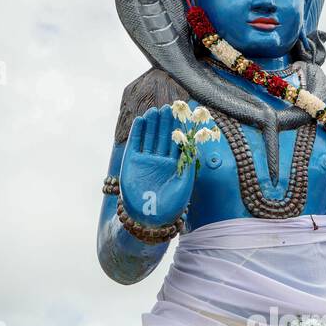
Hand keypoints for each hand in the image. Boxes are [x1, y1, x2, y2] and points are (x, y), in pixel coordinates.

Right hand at [119, 105, 195, 227]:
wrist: (149, 217)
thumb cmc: (171, 205)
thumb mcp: (185, 182)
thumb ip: (188, 162)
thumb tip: (194, 143)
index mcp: (174, 164)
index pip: (176, 141)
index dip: (177, 128)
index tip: (180, 115)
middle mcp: (160, 161)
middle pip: (162, 136)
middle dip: (165, 123)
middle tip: (167, 108)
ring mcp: (145, 160)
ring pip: (149, 137)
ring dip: (152, 124)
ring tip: (154, 111)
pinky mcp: (132, 162)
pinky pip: (135, 144)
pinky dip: (137, 132)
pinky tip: (141, 121)